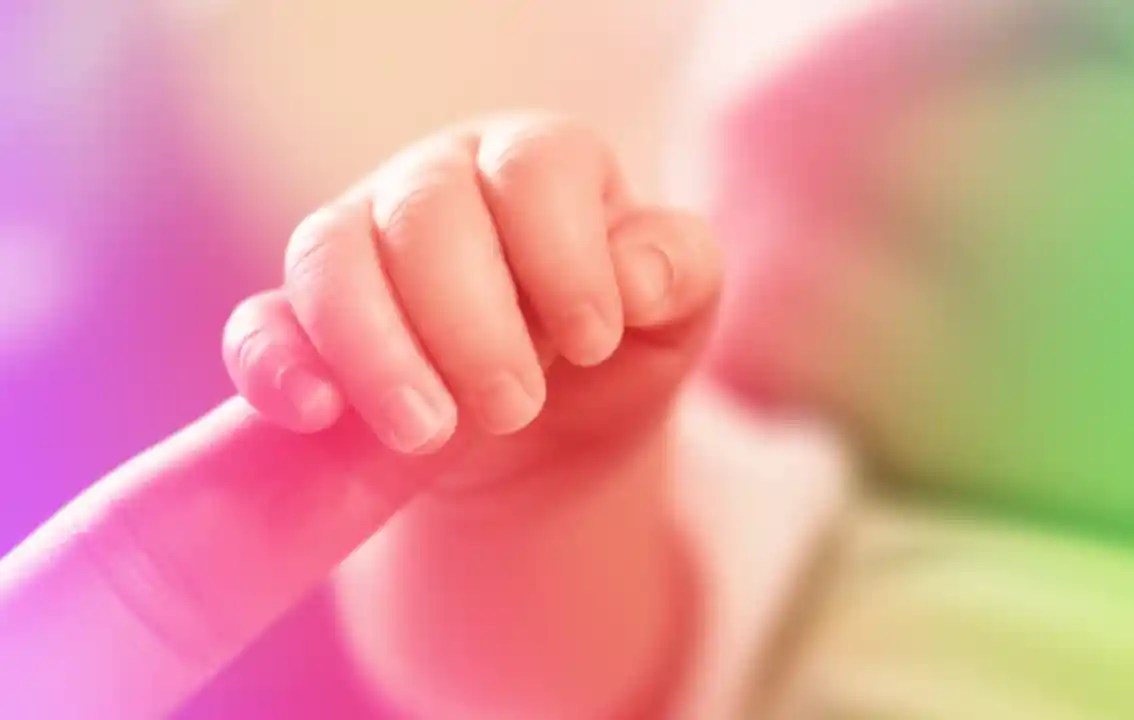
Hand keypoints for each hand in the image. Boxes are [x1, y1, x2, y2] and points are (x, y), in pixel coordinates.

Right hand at [0, 115, 720, 717]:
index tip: (593, 342)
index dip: (564, 255)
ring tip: (428, 433)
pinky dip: (277, 365)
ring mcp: (359, 243)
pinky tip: (316, 412)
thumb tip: (635, 276)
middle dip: (472, 319)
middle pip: (426, 211)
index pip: (534, 167)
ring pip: (330, 255)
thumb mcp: (673, 317)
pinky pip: (261, 325)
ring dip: (377, 347)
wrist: (547, 433)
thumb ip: (678, 273)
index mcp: (536, 165)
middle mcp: (438, 183)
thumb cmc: (613, 353)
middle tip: (515, 407)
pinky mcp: (301, 321)